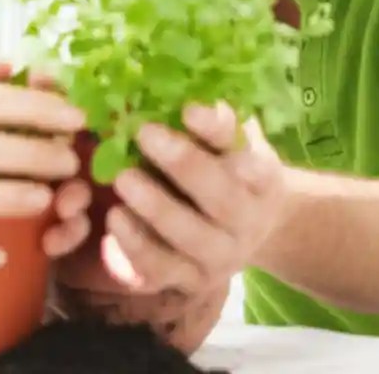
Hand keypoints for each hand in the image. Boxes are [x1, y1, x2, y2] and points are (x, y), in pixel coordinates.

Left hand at [105, 101, 288, 294]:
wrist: (248, 230)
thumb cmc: (229, 170)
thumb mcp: (233, 143)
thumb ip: (215, 123)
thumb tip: (184, 96)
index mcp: (263, 179)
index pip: (248, 155)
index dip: (217, 131)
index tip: (188, 108)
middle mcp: (248, 222)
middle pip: (221, 199)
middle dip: (182, 165)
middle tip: (144, 133)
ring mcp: (222, 258)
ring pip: (190, 239)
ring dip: (155, 209)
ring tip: (122, 179)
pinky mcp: (191, 281)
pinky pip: (162, 269)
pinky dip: (135, 246)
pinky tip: (114, 218)